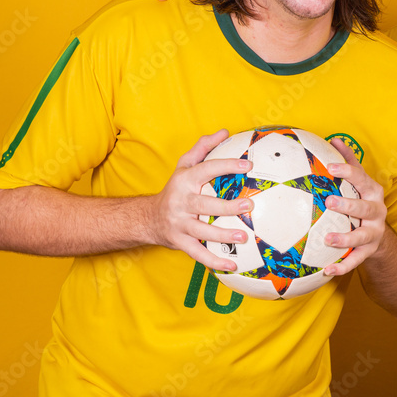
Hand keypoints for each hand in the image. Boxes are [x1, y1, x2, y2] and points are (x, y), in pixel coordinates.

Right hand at [146, 129, 253, 271]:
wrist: (148, 219)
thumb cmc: (175, 189)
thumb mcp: (184, 165)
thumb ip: (203, 148)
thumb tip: (224, 131)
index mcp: (185, 180)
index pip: (207, 169)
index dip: (226, 166)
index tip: (247, 166)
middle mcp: (181, 202)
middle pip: (204, 204)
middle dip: (227, 206)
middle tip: (249, 205)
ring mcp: (179, 224)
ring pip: (202, 231)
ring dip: (223, 235)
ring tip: (244, 236)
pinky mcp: (179, 243)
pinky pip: (198, 254)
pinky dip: (215, 261)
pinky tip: (233, 265)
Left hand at [321, 138, 387, 275]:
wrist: (379, 235)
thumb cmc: (362, 200)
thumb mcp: (359, 181)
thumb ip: (348, 161)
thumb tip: (334, 138)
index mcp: (372, 191)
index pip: (361, 178)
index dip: (346, 172)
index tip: (329, 168)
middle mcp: (377, 211)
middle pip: (365, 208)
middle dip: (349, 205)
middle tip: (329, 201)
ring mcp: (374, 232)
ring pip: (362, 236)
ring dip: (346, 238)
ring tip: (328, 239)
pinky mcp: (369, 251)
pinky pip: (356, 260)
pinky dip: (342, 267)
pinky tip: (326, 270)